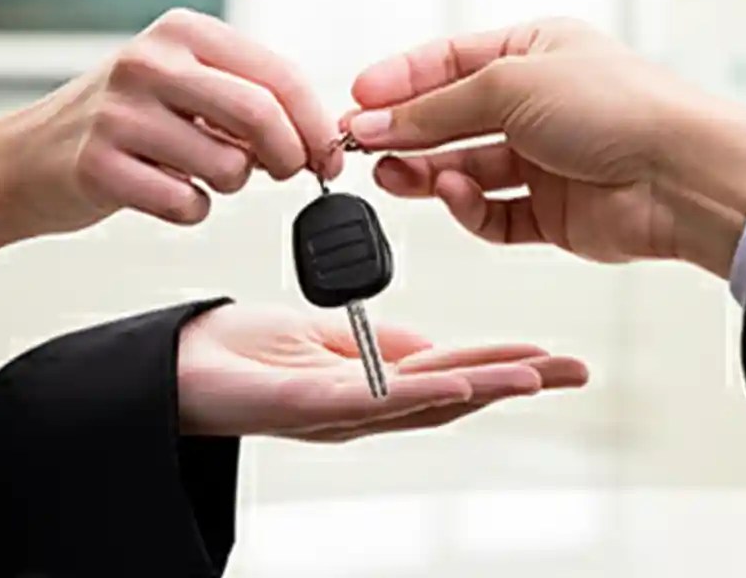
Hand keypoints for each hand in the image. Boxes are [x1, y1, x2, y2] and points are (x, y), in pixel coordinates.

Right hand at [0, 8, 341, 236]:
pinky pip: (186, 203)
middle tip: (287, 172)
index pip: (278, 74)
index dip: (315, 122)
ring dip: (232, 185)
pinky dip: (192, 209)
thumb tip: (319, 136)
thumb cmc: (120, 123)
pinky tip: (166, 192)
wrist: (24, 159)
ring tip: (201, 173)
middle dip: (290, 156)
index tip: (328, 153)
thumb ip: (247, 97)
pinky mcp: (99, 166)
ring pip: (228, 167)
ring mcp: (120, 114)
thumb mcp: (183, 83)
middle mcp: (149, 63)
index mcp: (181, 33)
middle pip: (260, 115)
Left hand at [176, 304, 588, 441]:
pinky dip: (420, 393)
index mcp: (372, 383)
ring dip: (485, 389)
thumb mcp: (324, 334)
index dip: (505, 366)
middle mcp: (363, 406)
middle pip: (454, 396)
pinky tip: (460, 385)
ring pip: (424, 404)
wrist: (171, 366)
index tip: (553, 357)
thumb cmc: (240, 352)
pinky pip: (370, 400)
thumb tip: (433, 349)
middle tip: (573, 372)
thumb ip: (378, 343)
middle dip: (516, 383)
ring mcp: (336, 411)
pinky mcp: (302, 408)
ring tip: (535, 377)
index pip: (452, 374)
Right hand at [344, 18, 745, 275]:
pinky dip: (468, 208)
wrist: (680, 176)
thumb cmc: (621, 109)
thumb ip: (436, 109)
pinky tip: (454, 195)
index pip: (450, 61)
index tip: (358, 99)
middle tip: (362, 144)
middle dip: (406, 131)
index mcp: (536, 52)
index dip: (401, 80)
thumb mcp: (510, 86)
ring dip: (427, 172)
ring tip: (394, 175)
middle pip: (452, 118)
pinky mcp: (553, 214)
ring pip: (466, 169)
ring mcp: (546, 161)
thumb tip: (380, 119)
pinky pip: (493, 214)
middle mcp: (540, 105)